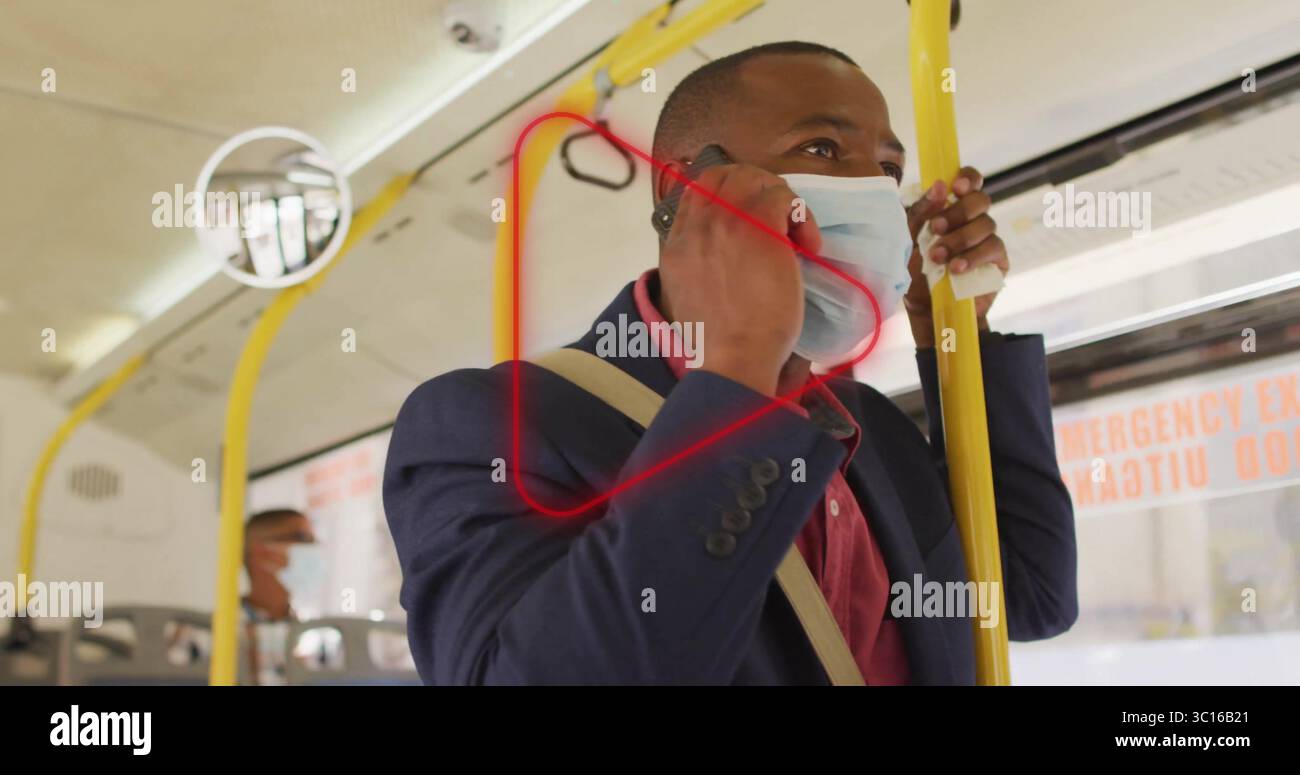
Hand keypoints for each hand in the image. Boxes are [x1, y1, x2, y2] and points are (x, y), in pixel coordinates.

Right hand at [658, 163, 820, 395]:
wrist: (733, 357)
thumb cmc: (720, 340)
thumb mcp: (692, 295)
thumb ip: (700, 264)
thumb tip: (727, 251)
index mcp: (677, 243)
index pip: (697, 190)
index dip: (729, 193)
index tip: (751, 215)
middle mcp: (697, 225)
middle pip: (725, 174)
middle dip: (757, 187)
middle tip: (778, 218)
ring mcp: (727, 222)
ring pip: (757, 180)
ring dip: (782, 202)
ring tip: (795, 237)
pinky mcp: (761, 227)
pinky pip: (786, 199)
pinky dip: (803, 218)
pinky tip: (808, 248)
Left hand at [902, 167, 1008, 347]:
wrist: (927, 309)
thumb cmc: (916, 271)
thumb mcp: (909, 241)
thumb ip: (920, 213)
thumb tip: (938, 186)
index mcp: (953, 209)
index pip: (970, 182)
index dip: (968, 178)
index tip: (955, 187)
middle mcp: (974, 221)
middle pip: (981, 200)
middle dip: (958, 211)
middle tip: (936, 228)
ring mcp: (988, 240)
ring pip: (986, 224)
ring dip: (960, 238)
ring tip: (937, 257)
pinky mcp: (998, 262)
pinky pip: (993, 249)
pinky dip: (972, 257)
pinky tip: (956, 269)